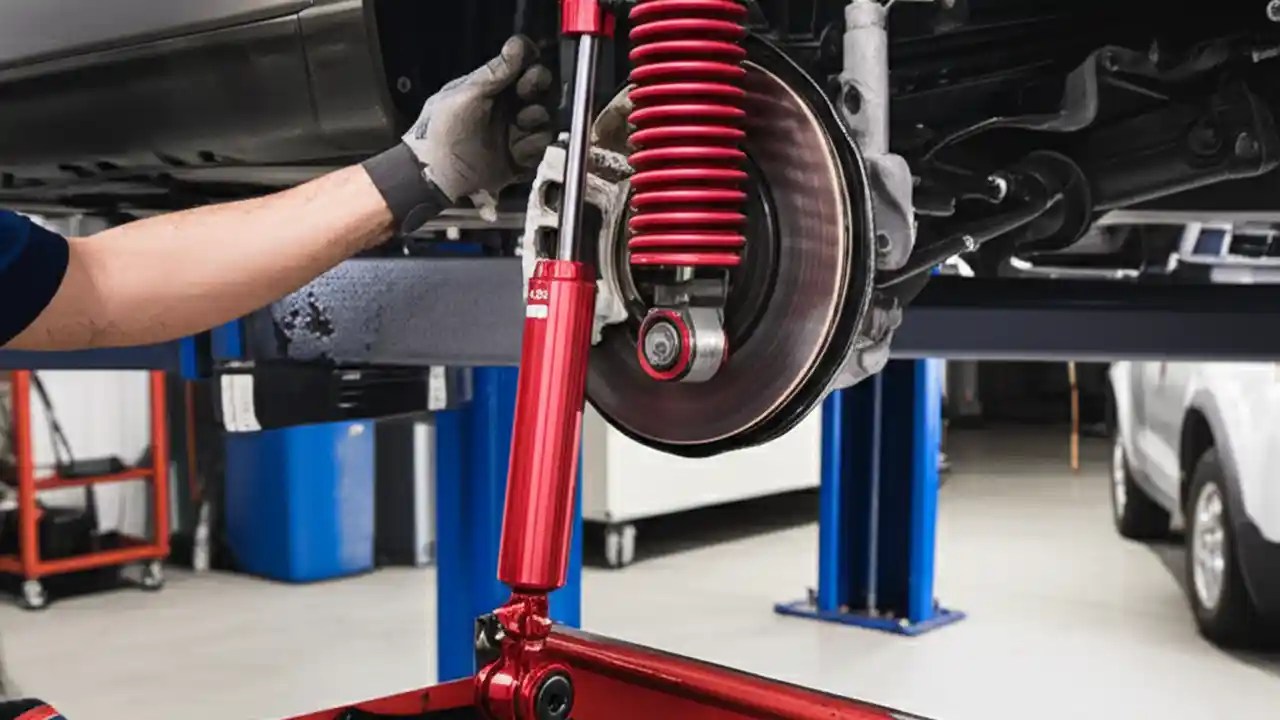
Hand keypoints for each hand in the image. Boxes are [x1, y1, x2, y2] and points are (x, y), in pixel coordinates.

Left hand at [405, 36, 554, 202]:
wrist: (436, 178)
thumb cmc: (440, 133)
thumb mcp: (464, 96)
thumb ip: (494, 73)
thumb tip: (517, 46)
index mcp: (490, 88)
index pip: (520, 67)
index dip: (529, 64)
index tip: (529, 67)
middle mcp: (505, 108)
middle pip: (538, 90)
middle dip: (537, 89)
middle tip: (526, 94)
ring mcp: (513, 133)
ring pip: (543, 118)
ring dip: (537, 118)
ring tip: (522, 123)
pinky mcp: (520, 159)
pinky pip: (540, 148)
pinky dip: (534, 147)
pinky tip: (518, 149)